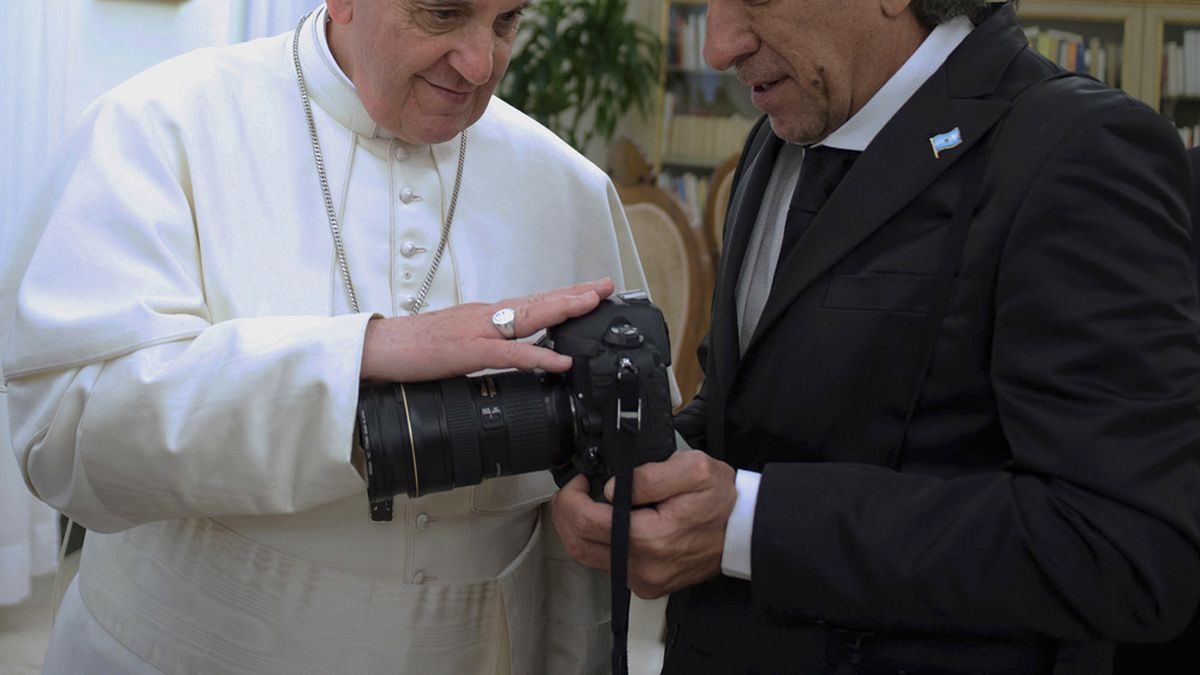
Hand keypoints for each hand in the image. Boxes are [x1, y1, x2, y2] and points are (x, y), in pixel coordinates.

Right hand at [360, 278, 613, 381]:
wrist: (377, 348)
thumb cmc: (412, 350)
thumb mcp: (456, 344)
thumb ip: (484, 346)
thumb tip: (509, 354)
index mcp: (483, 315)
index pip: (530, 302)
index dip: (562, 296)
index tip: (590, 291)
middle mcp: (484, 315)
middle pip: (538, 300)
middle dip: (574, 293)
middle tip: (607, 286)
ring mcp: (477, 330)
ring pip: (530, 316)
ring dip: (563, 309)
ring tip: (592, 304)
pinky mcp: (468, 351)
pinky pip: (511, 354)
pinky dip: (538, 355)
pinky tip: (560, 360)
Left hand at [552, 449, 736, 597]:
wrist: (745, 533)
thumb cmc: (722, 501)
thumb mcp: (692, 469)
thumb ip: (647, 476)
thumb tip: (611, 489)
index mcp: (650, 538)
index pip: (584, 521)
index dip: (571, 497)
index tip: (579, 480)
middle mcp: (642, 567)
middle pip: (577, 543)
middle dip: (566, 513)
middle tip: (573, 491)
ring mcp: (643, 580)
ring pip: (587, 557)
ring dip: (577, 528)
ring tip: (584, 503)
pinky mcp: (646, 584)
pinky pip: (607, 564)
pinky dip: (596, 541)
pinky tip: (603, 521)